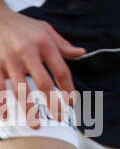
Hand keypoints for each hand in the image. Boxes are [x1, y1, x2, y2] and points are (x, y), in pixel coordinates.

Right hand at [0, 0, 82, 125]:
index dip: (68, 88)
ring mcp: (10, 59)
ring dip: (28, 108)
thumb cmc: (24, 25)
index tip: (71, 102)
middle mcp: (28, 52)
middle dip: (52, 103)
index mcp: (45, 44)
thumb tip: (82, 54)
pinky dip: (2, 102)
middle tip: (58, 118)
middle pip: (43, 83)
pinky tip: (6, 115)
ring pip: (21, 89)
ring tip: (35, 124)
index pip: (61, 70)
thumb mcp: (46, 29)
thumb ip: (63, 45)